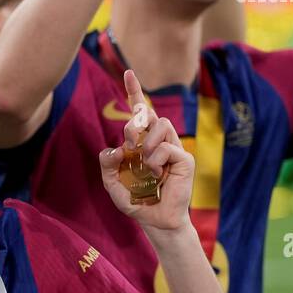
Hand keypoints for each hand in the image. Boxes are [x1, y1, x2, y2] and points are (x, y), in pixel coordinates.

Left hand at [99, 69, 194, 231]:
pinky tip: (156, 173)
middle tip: (131, 147)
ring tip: (146, 165)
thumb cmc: (136, 200)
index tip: (128, 72)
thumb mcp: (112, 183)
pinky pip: (167, 147)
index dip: (134, 92)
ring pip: (161, 125)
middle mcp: (158, 141)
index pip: (139, 112)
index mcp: (141, 143)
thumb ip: (108, 164)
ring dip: (147, 143)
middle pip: (147, 114)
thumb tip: (114, 148)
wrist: (154, 220)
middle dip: (135, 125)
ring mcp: (173, 148)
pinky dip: (156, 159)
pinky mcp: (184, 159)